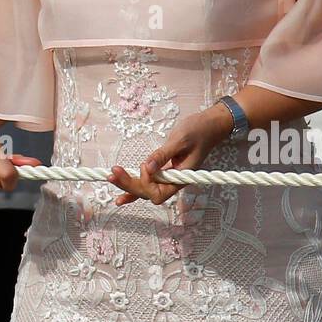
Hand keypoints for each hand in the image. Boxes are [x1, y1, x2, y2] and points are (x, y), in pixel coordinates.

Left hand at [110, 105, 230, 205]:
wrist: (210, 125)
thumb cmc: (198, 131)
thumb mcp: (180, 140)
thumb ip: (163, 155)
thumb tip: (147, 168)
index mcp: (181, 178)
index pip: (158, 192)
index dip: (147, 183)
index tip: (143, 165)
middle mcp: (174, 182)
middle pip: (148, 192)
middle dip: (129, 185)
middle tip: (112, 173)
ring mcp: (168, 177)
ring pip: (145, 189)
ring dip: (128, 184)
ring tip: (111, 178)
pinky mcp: (164, 170)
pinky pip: (148, 183)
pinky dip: (134, 187)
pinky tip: (121, 196)